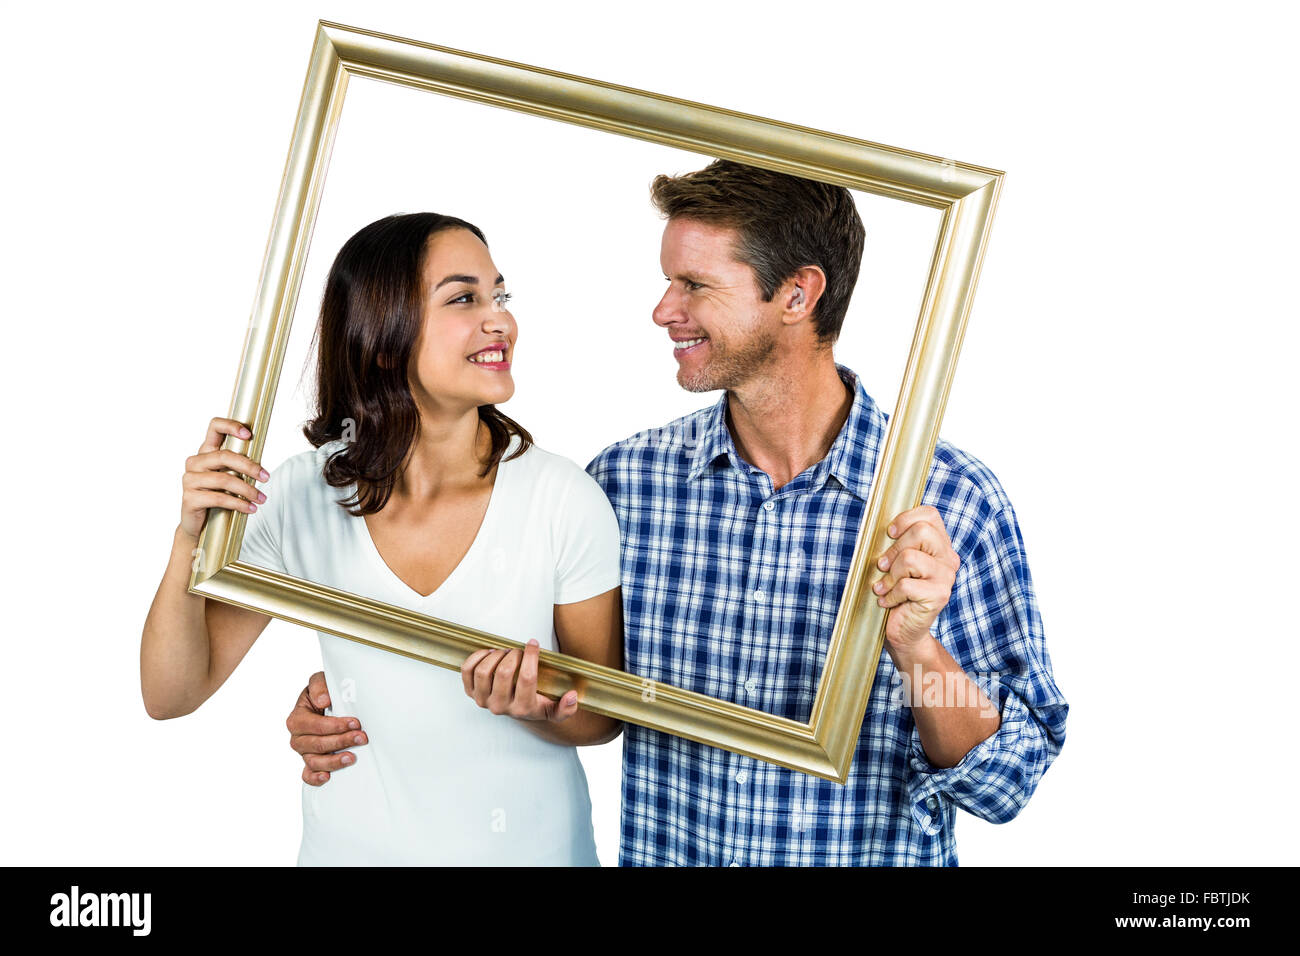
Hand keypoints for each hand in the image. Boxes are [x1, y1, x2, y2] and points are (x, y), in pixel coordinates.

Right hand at [179, 417, 268, 539]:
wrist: (200, 526)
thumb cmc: (218, 498)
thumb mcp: (230, 478)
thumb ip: (239, 467)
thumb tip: (262, 465)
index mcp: (205, 452)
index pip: (214, 428)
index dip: (231, 426)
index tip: (249, 434)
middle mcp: (194, 463)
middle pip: (223, 456)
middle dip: (249, 466)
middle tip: (266, 477)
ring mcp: (189, 480)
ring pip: (224, 479)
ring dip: (248, 490)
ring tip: (261, 499)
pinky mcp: (189, 498)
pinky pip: (219, 498)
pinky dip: (239, 504)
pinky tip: (251, 508)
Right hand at [286, 671, 367, 786]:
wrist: (327, 702)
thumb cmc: (324, 693)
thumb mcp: (319, 681)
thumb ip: (318, 686)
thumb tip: (323, 701)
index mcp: (297, 718)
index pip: (315, 725)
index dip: (335, 725)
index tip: (355, 723)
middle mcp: (298, 737)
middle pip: (316, 744)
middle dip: (341, 741)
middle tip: (361, 737)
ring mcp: (303, 752)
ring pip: (314, 761)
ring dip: (334, 761)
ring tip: (352, 758)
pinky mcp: (310, 763)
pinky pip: (307, 775)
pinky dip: (315, 778)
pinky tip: (328, 777)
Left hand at [461, 639, 578, 722]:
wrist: (517, 712)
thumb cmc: (536, 705)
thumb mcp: (554, 710)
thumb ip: (566, 708)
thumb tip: (573, 696)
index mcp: (523, 709)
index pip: (527, 679)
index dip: (531, 657)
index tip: (534, 644)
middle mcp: (500, 707)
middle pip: (503, 673)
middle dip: (514, 654)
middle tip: (519, 650)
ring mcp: (483, 700)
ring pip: (483, 671)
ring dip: (496, 655)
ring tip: (506, 652)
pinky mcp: (471, 693)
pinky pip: (467, 670)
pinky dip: (477, 656)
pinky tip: (490, 653)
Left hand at [872, 505, 960, 651]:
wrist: (904, 632)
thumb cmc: (895, 594)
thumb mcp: (893, 563)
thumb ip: (896, 544)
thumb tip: (880, 527)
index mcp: (940, 546)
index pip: (930, 515)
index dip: (906, 519)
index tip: (890, 534)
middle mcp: (948, 558)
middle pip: (921, 531)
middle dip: (894, 549)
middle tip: (883, 567)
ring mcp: (946, 577)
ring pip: (910, 558)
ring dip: (890, 575)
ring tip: (886, 587)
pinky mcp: (940, 595)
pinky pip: (906, 584)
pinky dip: (891, 594)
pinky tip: (888, 602)